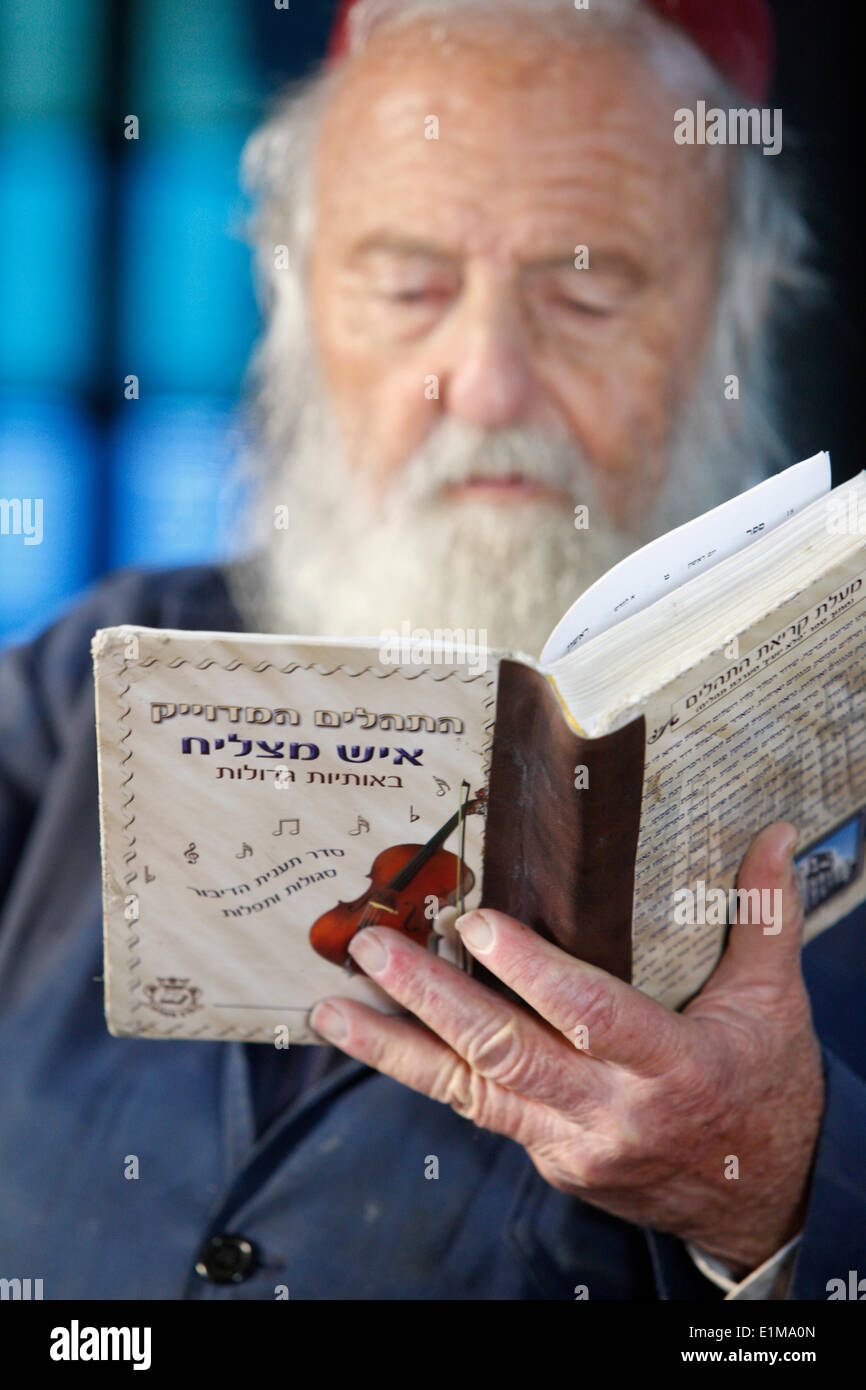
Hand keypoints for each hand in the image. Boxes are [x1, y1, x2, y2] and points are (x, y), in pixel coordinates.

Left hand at [309, 822, 824, 1272]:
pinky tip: (377, 1038)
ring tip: (333, 1009)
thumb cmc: (767, 1092)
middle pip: (505, 1053)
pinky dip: (426, 1072)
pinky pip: (480, 1109)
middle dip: (429, 1000)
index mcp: (673, 1065)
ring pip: (470, 1092)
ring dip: (394, 1049)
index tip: (478, 926)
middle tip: (373, 951)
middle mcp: (612, 1111)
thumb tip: (776, 835)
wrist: (764, 1200)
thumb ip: (766, 916)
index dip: (532, 972)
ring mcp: (573, 1143)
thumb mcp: (776, 1004)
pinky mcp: (551, 1158)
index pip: (591, 1015)